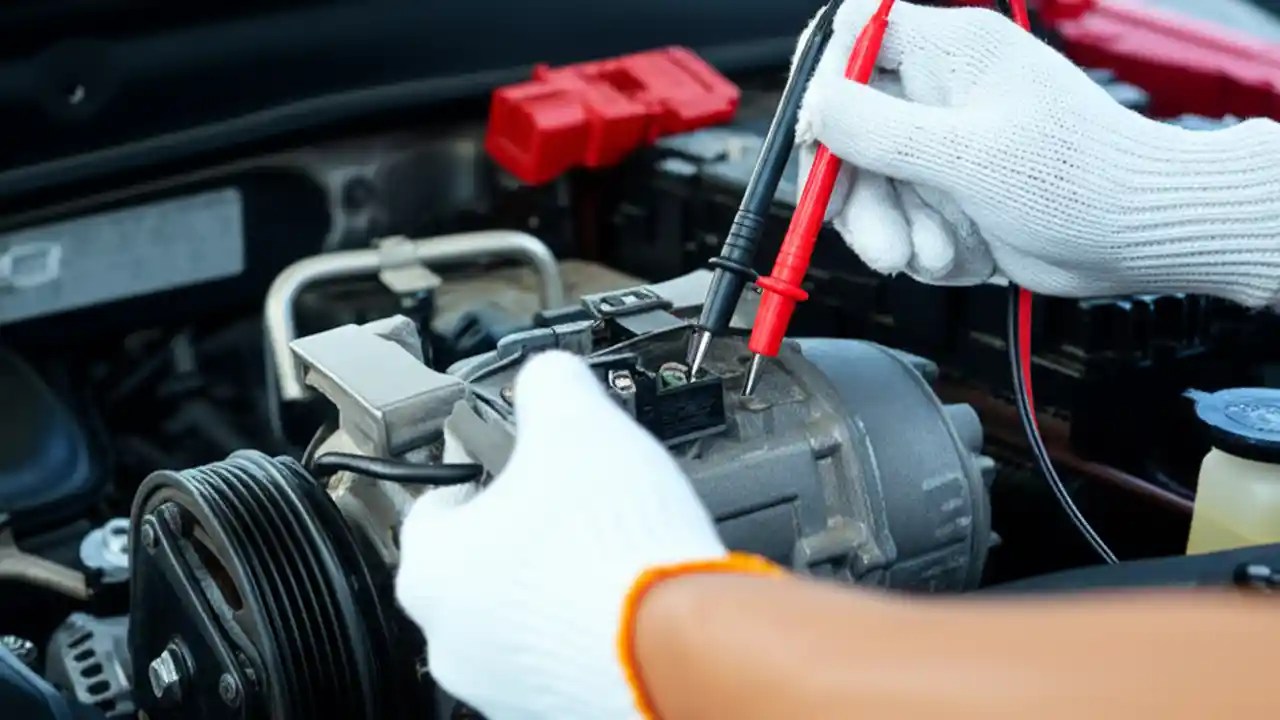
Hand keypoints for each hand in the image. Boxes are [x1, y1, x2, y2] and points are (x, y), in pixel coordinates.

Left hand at [395, 352, 731, 719]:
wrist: (676, 645)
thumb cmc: (614, 550)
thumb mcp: (578, 422)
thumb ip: (550, 383)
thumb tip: (549, 372)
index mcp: (432, 566)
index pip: (433, 507)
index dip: (476, 473)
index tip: (505, 464)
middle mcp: (451, 638)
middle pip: (473, 567)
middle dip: (516, 535)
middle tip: (565, 507)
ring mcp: (499, 685)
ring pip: (514, 619)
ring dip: (547, 586)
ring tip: (603, 553)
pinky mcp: (551, 711)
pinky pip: (555, 658)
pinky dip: (579, 630)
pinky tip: (620, 600)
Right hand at [795, 0, 1279, 305]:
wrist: (1140, 235)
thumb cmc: (1081, 181)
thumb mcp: (966, 155)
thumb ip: (879, 130)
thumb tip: (816, 108)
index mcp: (950, 50)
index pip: (854, 35)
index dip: (825, 82)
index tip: (821, 139)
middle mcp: (940, 89)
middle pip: (851, 127)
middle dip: (858, 194)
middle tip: (880, 245)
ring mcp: (944, 141)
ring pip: (873, 182)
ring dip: (894, 230)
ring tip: (935, 255)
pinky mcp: (951, 189)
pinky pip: (903, 216)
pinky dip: (925, 245)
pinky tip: (964, 253)